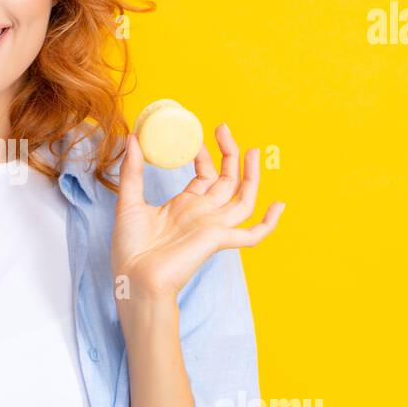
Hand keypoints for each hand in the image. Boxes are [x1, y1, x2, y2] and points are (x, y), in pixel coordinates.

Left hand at [111, 123, 284, 300]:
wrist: (134, 278)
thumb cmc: (130, 249)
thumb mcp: (129, 202)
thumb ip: (132, 171)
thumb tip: (133, 137)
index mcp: (184, 207)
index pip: (204, 176)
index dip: (204, 156)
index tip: (197, 138)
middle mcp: (202, 215)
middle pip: (227, 180)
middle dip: (229, 154)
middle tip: (223, 128)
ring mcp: (213, 227)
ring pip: (243, 198)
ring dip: (252, 175)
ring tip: (254, 150)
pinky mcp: (218, 240)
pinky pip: (252, 235)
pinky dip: (268, 223)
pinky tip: (279, 206)